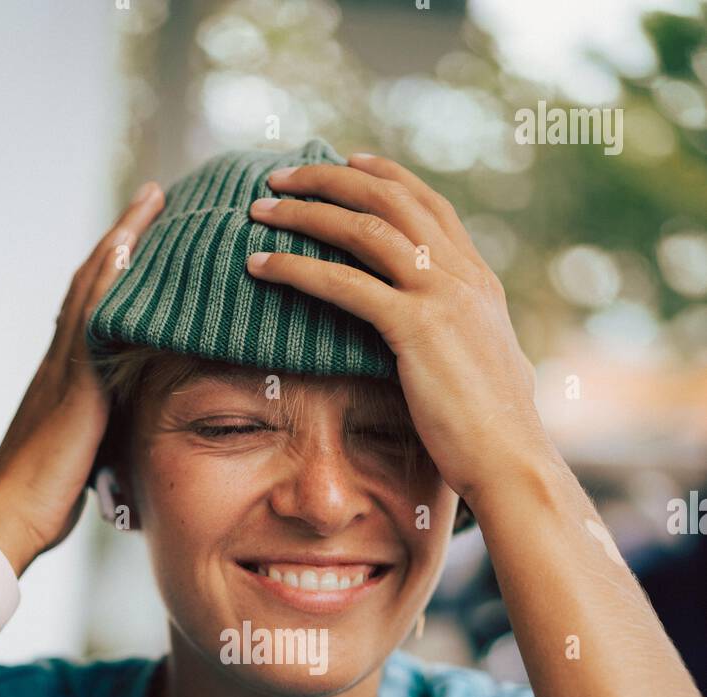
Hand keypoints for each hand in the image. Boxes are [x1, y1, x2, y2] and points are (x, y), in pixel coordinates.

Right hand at [0, 181, 164, 572]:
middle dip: (124, 238)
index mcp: (64, 380)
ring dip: (122, 241)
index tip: (142, 238)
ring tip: (152, 201)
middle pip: (93, 283)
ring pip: (93, 288)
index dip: (116, 272)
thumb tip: (128, 436)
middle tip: (155, 196)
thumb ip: (105, 434)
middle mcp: (60, 362)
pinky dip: (110, 281)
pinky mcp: (74, 384)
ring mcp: (64, 368)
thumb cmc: (43, 503)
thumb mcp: (86, 458)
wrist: (11, 517)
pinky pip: (93, 318)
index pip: (93, 312)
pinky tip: (131, 250)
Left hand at [246, 154, 547, 506]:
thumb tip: (454, 342)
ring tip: (259, 210)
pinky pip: (343, 283)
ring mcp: (442, 296)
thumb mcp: (487, 367)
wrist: (512, 461)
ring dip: (304, 212)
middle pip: (390, 198)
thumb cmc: (495, 434)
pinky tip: (260, 265)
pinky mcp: (417, 327)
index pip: (428, 205)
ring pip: (363, 228)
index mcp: (480, 280)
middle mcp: (463, 275)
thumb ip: (467, 339)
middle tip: (282, 175)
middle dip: (330, 178)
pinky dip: (295, 267)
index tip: (346, 161)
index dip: (384, 176)